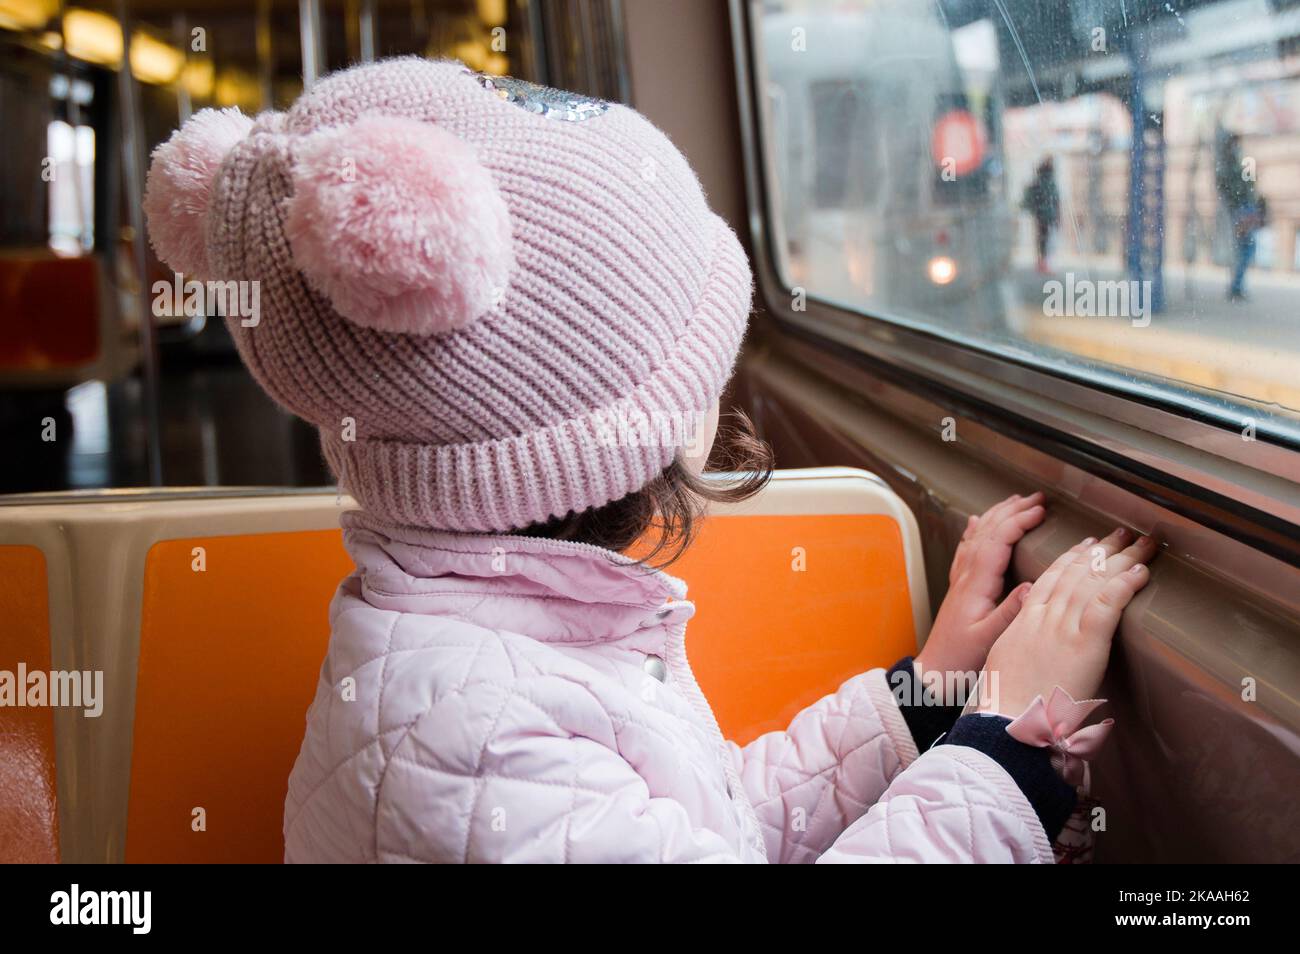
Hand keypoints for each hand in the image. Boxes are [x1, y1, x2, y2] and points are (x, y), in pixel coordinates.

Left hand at [915, 493, 1045, 677]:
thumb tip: (1033, 585)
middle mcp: (966, 577)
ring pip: (977, 536)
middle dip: (1012, 511)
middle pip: (988, 532)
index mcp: (976, 585)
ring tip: (1015, 501)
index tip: (1041, 511)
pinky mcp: (959, 589)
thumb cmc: (962, 660)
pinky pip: (966, 549)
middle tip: (1037, 498)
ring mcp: (960, 581)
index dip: (1019, 522)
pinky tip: (976, 522)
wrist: (935, 672)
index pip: (998, 541)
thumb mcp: (990, 639)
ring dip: (996, 515)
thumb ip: (1011, 611)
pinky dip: (974, 531)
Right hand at [975, 527, 1156, 716]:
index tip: (1086, 544)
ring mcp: (1063, 629)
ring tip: (1139, 543)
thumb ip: (1019, 637)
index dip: (1071, 558)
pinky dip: (1125, 585)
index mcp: (1024, 622)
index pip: (1050, 579)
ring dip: (1120, 559)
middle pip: (1075, 574)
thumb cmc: (1005, 702)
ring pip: (1094, 583)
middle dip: (1100, 550)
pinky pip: (1107, 606)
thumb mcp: (1004, 660)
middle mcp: (1043, 618)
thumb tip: (1027, 625)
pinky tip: (1141, 572)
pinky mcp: (1084, 645)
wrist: (1007, 721)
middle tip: (1120, 533)